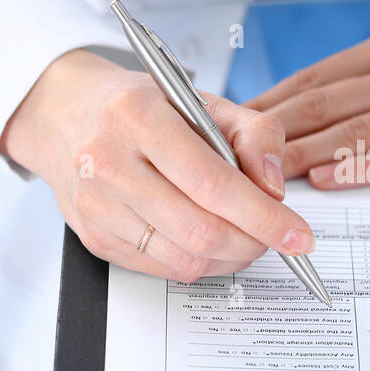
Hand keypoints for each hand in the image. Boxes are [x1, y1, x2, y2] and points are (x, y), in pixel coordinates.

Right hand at [0, 49, 314, 281]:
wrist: (69, 115)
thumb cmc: (145, 108)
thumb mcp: (206, 101)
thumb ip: (256, 135)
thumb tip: (275, 190)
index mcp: (138, 116)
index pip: (214, 184)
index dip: (264, 217)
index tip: (299, 236)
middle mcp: (108, 162)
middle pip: (201, 231)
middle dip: (252, 242)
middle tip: (273, 236)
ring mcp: (96, 205)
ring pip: (184, 260)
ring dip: (229, 258)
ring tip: (243, 237)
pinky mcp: (93, 237)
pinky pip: (162, 269)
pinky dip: (199, 263)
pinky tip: (208, 240)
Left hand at [246, 19, 369, 187]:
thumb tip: (324, 98)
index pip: (314, 77)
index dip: (267, 104)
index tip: (232, 125)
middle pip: (321, 105)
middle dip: (268, 134)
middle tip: (228, 158)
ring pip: (353, 131)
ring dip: (301, 156)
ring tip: (260, 179)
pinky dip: (360, 167)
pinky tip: (329, 179)